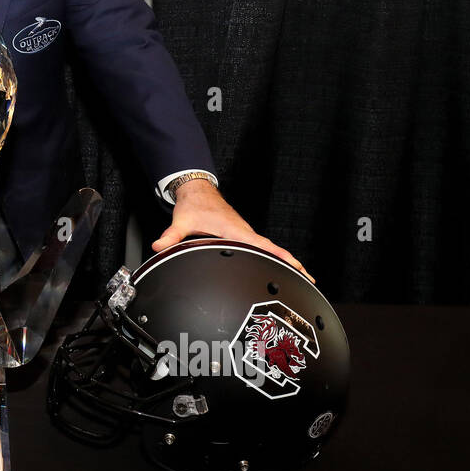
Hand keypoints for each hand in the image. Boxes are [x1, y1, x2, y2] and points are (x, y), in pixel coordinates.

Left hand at [151, 179, 314, 283]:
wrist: (198, 190)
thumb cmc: (194, 204)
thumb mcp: (182, 222)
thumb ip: (170, 236)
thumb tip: (159, 247)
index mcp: (236, 231)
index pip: (265, 246)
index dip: (283, 258)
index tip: (300, 269)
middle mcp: (245, 232)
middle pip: (274, 251)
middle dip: (293, 264)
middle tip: (310, 280)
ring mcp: (245, 234)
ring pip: (269, 249)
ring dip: (285, 261)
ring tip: (301, 279)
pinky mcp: (242, 235)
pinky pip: (262, 247)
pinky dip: (273, 256)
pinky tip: (276, 268)